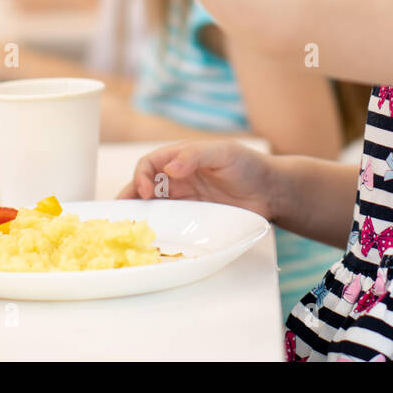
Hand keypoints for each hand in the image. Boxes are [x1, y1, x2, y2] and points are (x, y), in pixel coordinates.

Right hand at [114, 139, 282, 221]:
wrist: (271, 192)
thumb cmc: (248, 165)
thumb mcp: (224, 153)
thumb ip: (196, 156)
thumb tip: (170, 167)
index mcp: (180, 158)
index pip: (149, 164)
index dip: (141, 176)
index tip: (145, 192)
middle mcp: (177, 179)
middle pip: (144, 186)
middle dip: (130, 198)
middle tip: (121, 214)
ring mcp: (184, 200)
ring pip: (153, 206)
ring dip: (139, 215)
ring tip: (128, 228)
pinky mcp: (193, 219)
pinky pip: (170, 223)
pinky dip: (157, 229)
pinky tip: (151, 239)